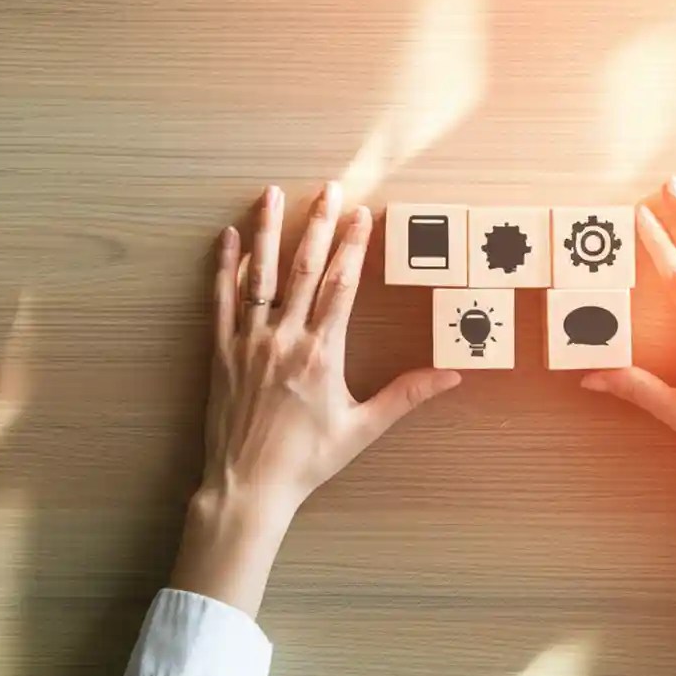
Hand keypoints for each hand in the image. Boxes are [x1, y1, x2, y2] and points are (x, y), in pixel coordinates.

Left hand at [171, 182, 460, 615]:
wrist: (248, 487)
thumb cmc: (307, 461)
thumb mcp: (362, 430)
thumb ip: (406, 396)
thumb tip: (453, 375)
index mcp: (322, 354)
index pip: (340, 286)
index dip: (353, 246)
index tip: (362, 213)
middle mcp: (284, 339)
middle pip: (303, 269)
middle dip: (318, 225)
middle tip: (328, 188)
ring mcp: (249, 342)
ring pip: (258, 275)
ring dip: (267, 230)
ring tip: (271, 193)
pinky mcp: (222, 352)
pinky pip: (222, 300)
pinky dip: (224, 267)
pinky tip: (227, 237)